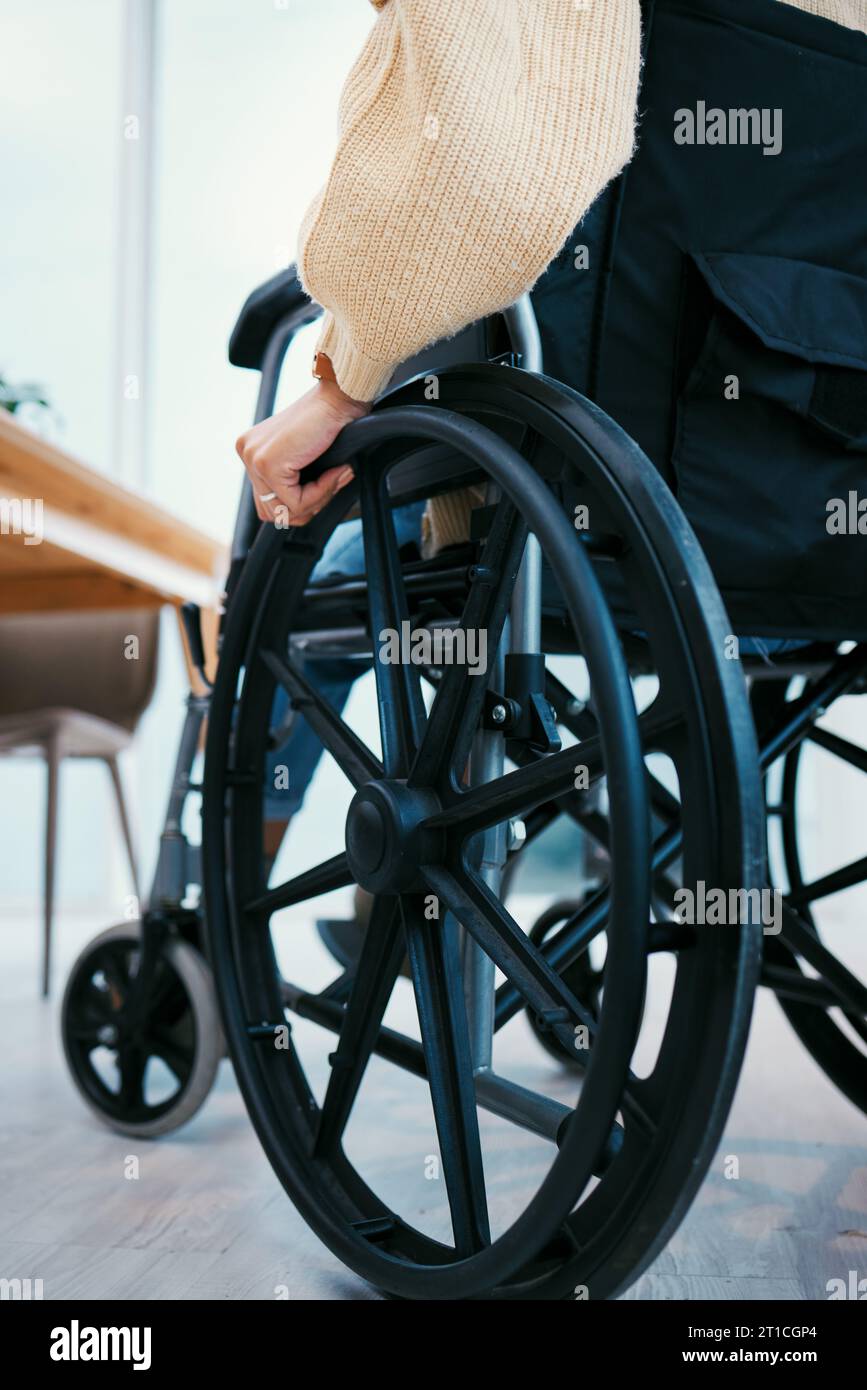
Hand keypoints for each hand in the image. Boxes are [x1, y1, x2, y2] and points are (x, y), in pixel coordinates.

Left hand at [235, 380, 368, 526]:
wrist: (340, 398)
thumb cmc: (330, 422)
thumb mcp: (303, 458)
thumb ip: (292, 482)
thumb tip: (294, 515)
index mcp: (251, 450)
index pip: (266, 502)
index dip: (297, 504)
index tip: (324, 484)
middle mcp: (247, 452)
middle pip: (271, 510)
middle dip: (306, 506)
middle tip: (332, 484)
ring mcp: (254, 458)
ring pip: (284, 509)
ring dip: (315, 501)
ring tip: (334, 477)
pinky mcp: (268, 464)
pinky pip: (296, 501)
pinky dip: (321, 492)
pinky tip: (334, 471)